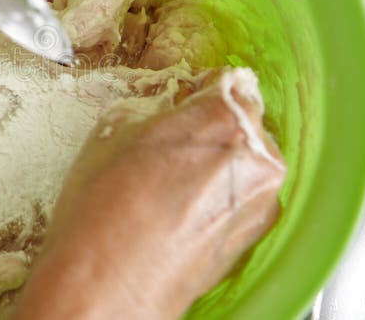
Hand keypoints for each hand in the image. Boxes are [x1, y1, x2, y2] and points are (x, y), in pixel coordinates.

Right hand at [14, 70, 286, 319]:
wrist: (107, 284)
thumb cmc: (103, 211)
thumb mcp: (114, 129)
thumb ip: (156, 105)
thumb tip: (170, 107)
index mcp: (225, 118)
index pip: (226, 80)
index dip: (195, 91)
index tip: (178, 103)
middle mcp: (257, 158)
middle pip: (241, 121)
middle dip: (208, 128)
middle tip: (166, 146)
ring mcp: (261, 202)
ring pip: (243, 161)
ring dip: (216, 163)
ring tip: (168, 185)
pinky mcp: (254, 237)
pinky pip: (241, 197)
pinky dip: (217, 196)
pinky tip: (179, 210)